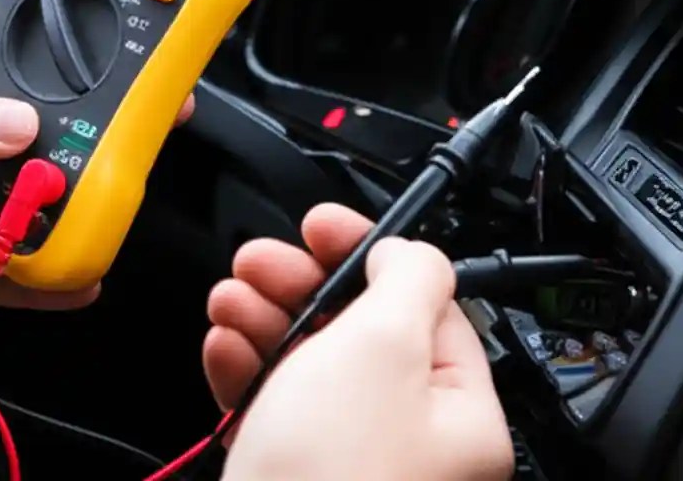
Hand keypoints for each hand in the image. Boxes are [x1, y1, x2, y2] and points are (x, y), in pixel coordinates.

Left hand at [0, 33, 192, 381]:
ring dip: (50, 215)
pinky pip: (8, 271)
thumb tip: (19, 121)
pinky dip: (42, 276)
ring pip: (19, 207)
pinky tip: (72, 274)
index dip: (43, 65)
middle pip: (19, 142)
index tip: (98, 65)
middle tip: (104, 155)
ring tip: (80, 219)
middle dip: (60, 150)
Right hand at [203, 204, 513, 480]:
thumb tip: (409, 254)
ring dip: (266, 319)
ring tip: (229, 302)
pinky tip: (224, 350)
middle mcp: (409, 437)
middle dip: (302, 285)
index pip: (426, 303)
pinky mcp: (295, 473)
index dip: (368, 253)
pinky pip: (276, 405)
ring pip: (310, 362)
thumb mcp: (382, 346)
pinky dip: (248, 369)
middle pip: (359, 329)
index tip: (321, 226)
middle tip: (259, 263)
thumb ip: (409, 280)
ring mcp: (348, 458)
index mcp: (458, 410)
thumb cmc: (331, 478)